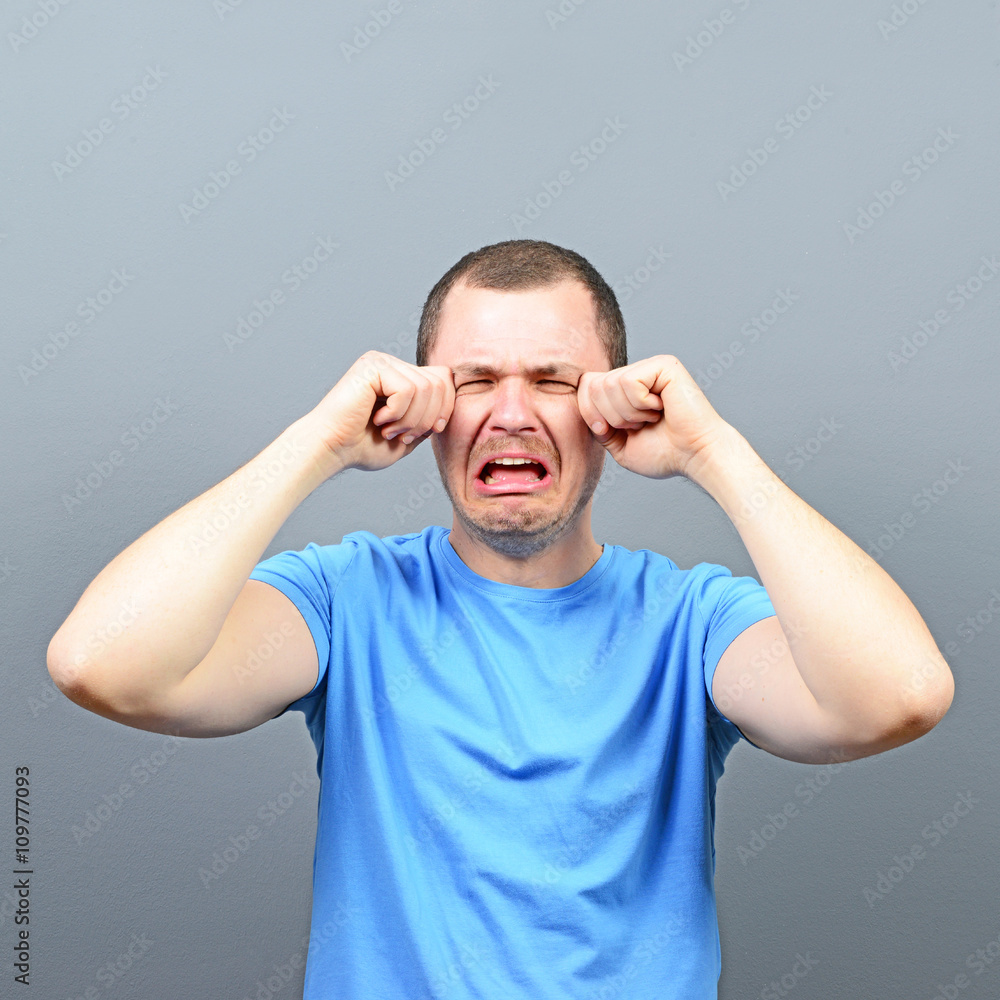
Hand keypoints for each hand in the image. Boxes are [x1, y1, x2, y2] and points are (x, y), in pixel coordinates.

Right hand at [306, 351, 454, 471]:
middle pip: (440, 382)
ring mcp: (381, 362)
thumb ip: (430, 418)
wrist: (331, 450)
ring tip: (389, 430)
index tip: (428, 432)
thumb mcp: (409, 434)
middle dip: (429, 417)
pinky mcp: (372, 366)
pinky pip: (407, 389)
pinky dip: (397, 413)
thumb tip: (454, 403)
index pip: (444, 380)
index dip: (445, 409)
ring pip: (425, 388)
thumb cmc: (362, 447)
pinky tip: (378, 420)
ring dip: (411, 419)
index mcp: (401, 376)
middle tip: (404, 435)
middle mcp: (392, 364)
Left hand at [577, 354, 731, 479]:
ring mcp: (649, 367)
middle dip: (610, 416)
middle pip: (593, 385)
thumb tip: (583, 401)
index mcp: (624, 390)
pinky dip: (640, 405)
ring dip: (627, 413)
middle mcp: (636, 373)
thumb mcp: (618, 445)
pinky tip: (660, 408)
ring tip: (651, 418)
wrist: (695, 457)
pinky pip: (628, 381)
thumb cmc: (665, 454)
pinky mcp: (663, 365)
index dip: (589, 412)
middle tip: (638, 426)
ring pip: (609, 384)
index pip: (586, 386)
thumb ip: (597, 424)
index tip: (609, 431)